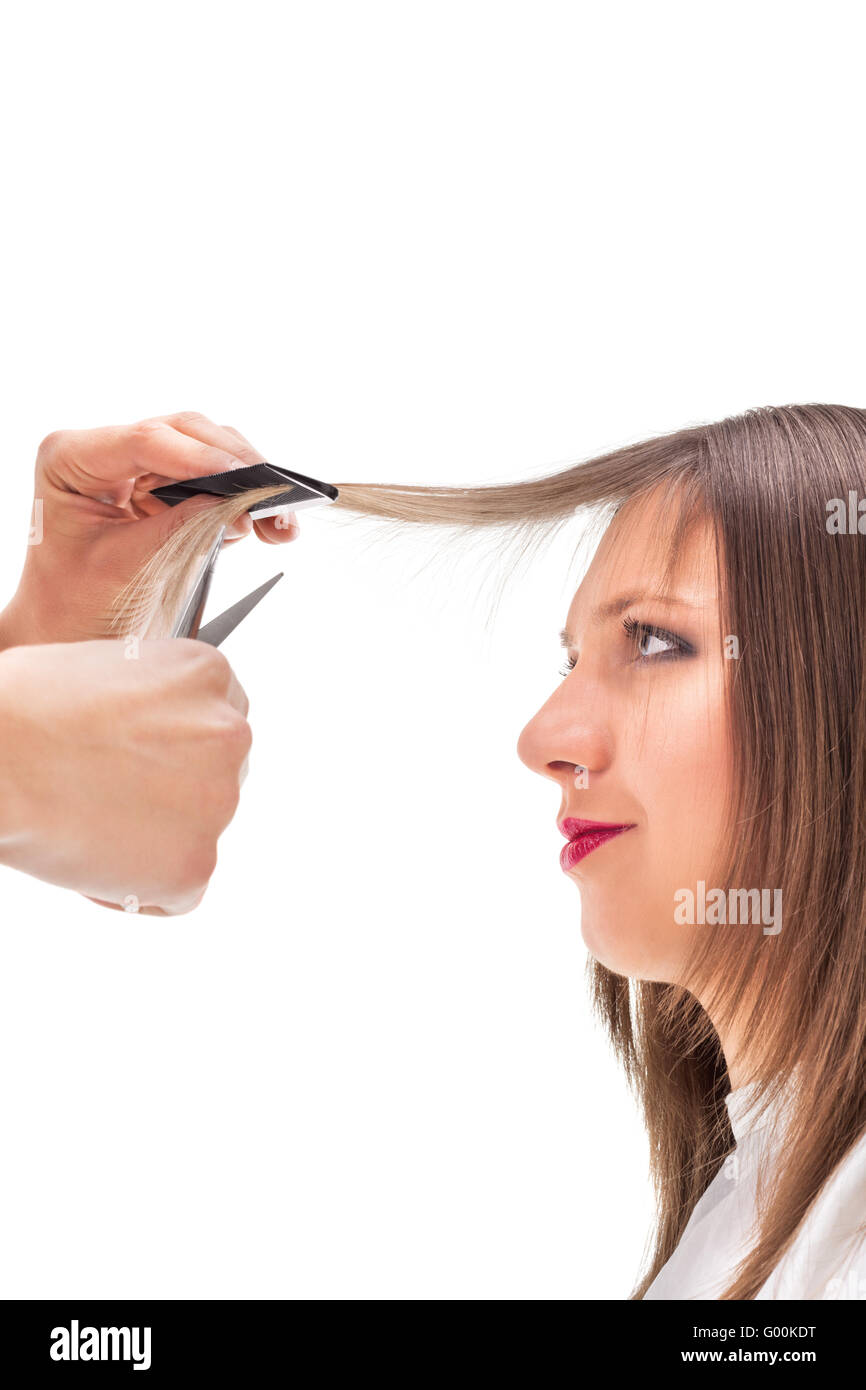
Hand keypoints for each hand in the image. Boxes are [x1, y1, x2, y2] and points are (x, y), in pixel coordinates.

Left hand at [0, 411, 300, 646]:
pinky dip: (241, 499)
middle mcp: (104, 448)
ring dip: (247, 482)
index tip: (242, 477)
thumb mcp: (124, 567)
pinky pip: (211, 477)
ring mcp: (136, 463)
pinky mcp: (163, 484)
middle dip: (235, 465)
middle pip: (184, 432)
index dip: (199, 456)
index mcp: (70, 458)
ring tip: (278, 523)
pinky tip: (265, 527)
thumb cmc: (74, 602)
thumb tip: (236, 506)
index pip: (144, 440)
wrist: (67, 628)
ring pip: (206, 448)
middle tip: (273, 499)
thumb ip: (178, 531)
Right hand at [0, 638, 251, 913]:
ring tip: (92, 827)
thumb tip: (154, 737)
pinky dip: (142, 888)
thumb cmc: (22, 706)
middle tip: (114, 797)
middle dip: (172, 792)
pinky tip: (95, 864)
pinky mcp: (194, 864)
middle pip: (216, 776)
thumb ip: (153, 700)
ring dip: (156, 838)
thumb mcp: (109, 668)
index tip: (147, 763)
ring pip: (199, 833)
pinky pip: (182, 891)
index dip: (177, 747)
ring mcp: (217, 802)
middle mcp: (228, 735)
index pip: (218, 720)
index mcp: (207, 674)